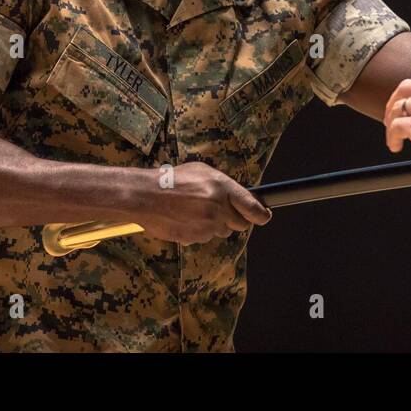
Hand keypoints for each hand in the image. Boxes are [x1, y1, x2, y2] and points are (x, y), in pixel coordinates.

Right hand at [133, 161, 270, 245]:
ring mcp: (206, 225)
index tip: (265, 216)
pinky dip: (198, 232)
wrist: (145, 195)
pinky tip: (186, 219)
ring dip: (214, 225)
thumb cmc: (173, 180)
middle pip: (240, 224)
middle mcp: (218, 208)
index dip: (261, 214)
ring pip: (221, 232)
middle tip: (219, 211)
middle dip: (234, 220)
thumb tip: (239, 198)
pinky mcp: (194, 238)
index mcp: (222, 187)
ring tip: (195, 211)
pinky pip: (204, 238)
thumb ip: (224, 186)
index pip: (252, 207)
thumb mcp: (203, 172)